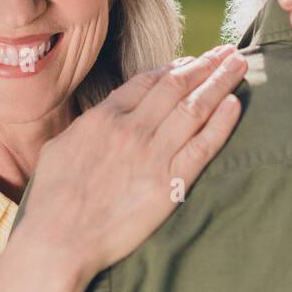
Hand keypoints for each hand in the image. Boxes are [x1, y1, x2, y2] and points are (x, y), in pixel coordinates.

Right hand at [16, 44, 246, 282]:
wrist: (58, 241)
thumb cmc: (51, 200)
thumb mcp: (59, 147)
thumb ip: (86, 126)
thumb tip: (100, 118)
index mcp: (103, 118)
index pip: (147, 81)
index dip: (174, 67)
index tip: (191, 60)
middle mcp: (131, 129)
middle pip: (177, 86)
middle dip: (205, 64)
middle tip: (226, 50)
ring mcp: (152, 156)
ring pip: (195, 108)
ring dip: (220, 81)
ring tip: (239, 63)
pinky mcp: (169, 184)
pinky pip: (203, 146)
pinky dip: (221, 123)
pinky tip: (235, 103)